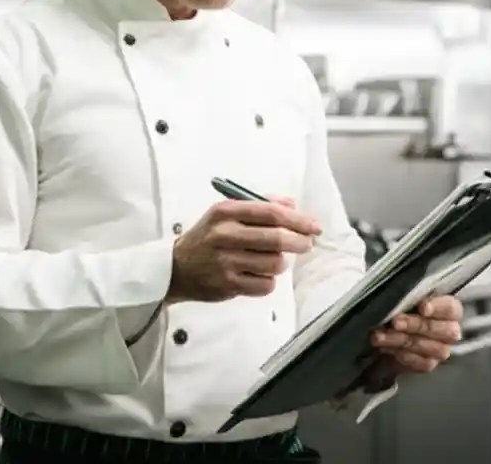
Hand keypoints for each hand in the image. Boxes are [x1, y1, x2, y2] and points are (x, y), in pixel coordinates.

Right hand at [166, 197, 318, 303]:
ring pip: (275, 263)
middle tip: (306, 244)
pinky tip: (258, 274)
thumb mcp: (226, 213)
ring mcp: (226, 261)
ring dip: (281, 262)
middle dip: (300, 242)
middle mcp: (224, 234)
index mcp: (226, 212)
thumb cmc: (207, 238)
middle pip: (277, 238)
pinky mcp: (228, 284)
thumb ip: (260, 205)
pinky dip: (268, 280)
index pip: (271, 212)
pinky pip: (266, 285)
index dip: (298, 219)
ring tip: (271, 260)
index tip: (314, 226)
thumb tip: (292, 204)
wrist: (176, 268)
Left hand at [363, 296, 463, 389]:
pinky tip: (384, 347)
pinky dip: (399, 354)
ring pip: (423, 345)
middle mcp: (450, 330)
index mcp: (450, 309)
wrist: (392, 334)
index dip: (437, 307)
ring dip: (398, 340)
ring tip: (378, 336)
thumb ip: (408, 297)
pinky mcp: (429, 364)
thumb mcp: (406, 299)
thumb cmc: (403, 309)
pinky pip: (417, 362)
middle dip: (413, 324)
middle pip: (436, 328)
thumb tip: (398, 294)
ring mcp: (441, 350)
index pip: (450, 307)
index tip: (422, 308)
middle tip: (394, 322)